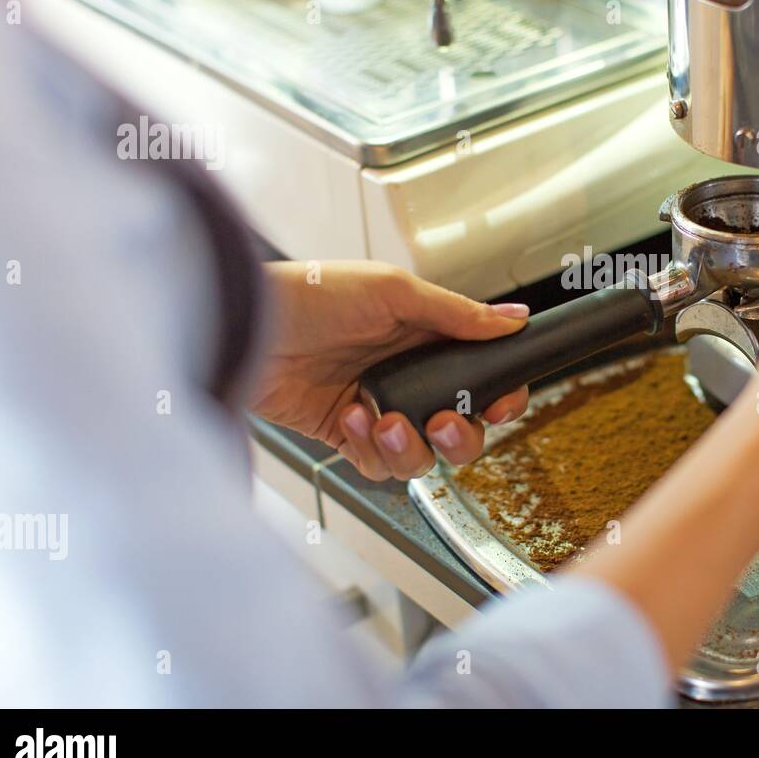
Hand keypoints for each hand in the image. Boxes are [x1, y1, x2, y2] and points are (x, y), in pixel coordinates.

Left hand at [250, 261, 529, 480]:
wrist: (245, 323)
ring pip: (421, 457)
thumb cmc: (310, 293)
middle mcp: (407, 377)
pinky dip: (371, 451)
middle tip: (443, 423)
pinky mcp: (345, 435)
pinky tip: (354, 419)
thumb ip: (456, 314)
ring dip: (409, 447)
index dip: (498, 397)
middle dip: (459, 435)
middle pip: (459, 429)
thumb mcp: (393, 291)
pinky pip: (377, 466)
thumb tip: (513, 320)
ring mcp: (378, 409)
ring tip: (386, 422)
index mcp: (426, 338)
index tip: (497, 404)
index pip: (480, 377)